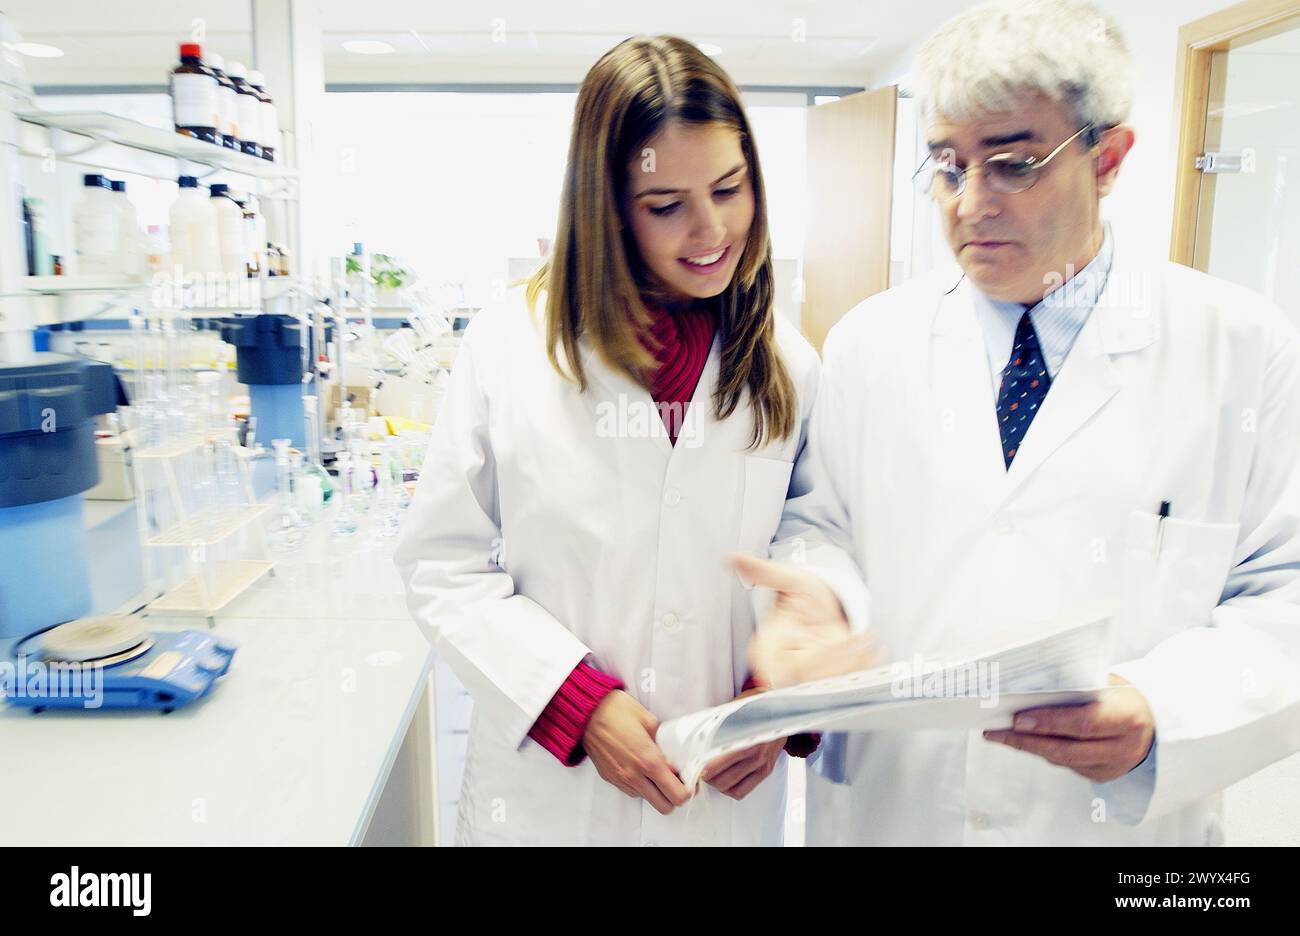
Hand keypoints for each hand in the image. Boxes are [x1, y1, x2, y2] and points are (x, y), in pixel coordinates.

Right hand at [582, 690, 692, 813]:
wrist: (586, 713)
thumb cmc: (616, 711)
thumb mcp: (649, 720)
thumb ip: (666, 741)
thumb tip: (675, 754)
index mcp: (649, 760)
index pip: (677, 794)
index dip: (688, 790)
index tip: (688, 779)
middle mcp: (634, 775)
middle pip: (665, 807)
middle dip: (674, 796)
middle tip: (675, 779)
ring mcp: (621, 780)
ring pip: (648, 800)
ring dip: (656, 791)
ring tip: (656, 771)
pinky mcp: (610, 779)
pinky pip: (632, 791)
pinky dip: (640, 785)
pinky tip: (639, 767)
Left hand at [702, 686, 781, 799]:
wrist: (782, 709)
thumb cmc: (754, 707)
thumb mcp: (734, 710)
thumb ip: (717, 724)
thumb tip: (695, 737)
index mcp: (744, 740)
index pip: (714, 765)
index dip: (699, 768)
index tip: (692, 764)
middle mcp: (755, 755)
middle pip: (720, 780)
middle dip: (706, 777)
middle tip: (699, 769)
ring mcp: (762, 765)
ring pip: (729, 788)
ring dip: (716, 784)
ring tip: (711, 774)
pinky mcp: (767, 771)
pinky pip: (742, 791)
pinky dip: (730, 790)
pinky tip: (726, 780)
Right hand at [730, 552, 879, 687]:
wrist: (821, 606)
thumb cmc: (803, 593)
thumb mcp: (788, 579)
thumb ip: (763, 572)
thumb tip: (732, 556)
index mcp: (766, 650)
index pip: (786, 667)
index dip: (817, 657)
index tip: (841, 638)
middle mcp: (781, 670)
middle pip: (812, 679)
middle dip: (841, 661)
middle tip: (865, 639)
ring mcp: (802, 681)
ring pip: (828, 685)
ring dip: (855, 666)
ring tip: (871, 641)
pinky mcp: (822, 684)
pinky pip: (841, 689)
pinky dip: (861, 673)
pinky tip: (874, 654)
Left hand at [982, 675, 1155, 781]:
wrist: (1156, 722)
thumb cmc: (1125, 695)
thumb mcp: (1111, 683)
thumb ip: (1080, 686)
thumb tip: (1033, 683)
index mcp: (1128, 718)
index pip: (1083, 724)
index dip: (1049, 723)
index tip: (1018, 718)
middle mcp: (1123, 747)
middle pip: (1067, 750)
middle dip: (1028, 741)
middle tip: (997, 731)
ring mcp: (1113, 766)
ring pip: (1063, 760)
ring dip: (1028, 747)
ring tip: (998, 734)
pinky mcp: (1102, 775)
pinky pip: (1066, 765)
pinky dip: (1042, 751)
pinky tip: (1021, 740)